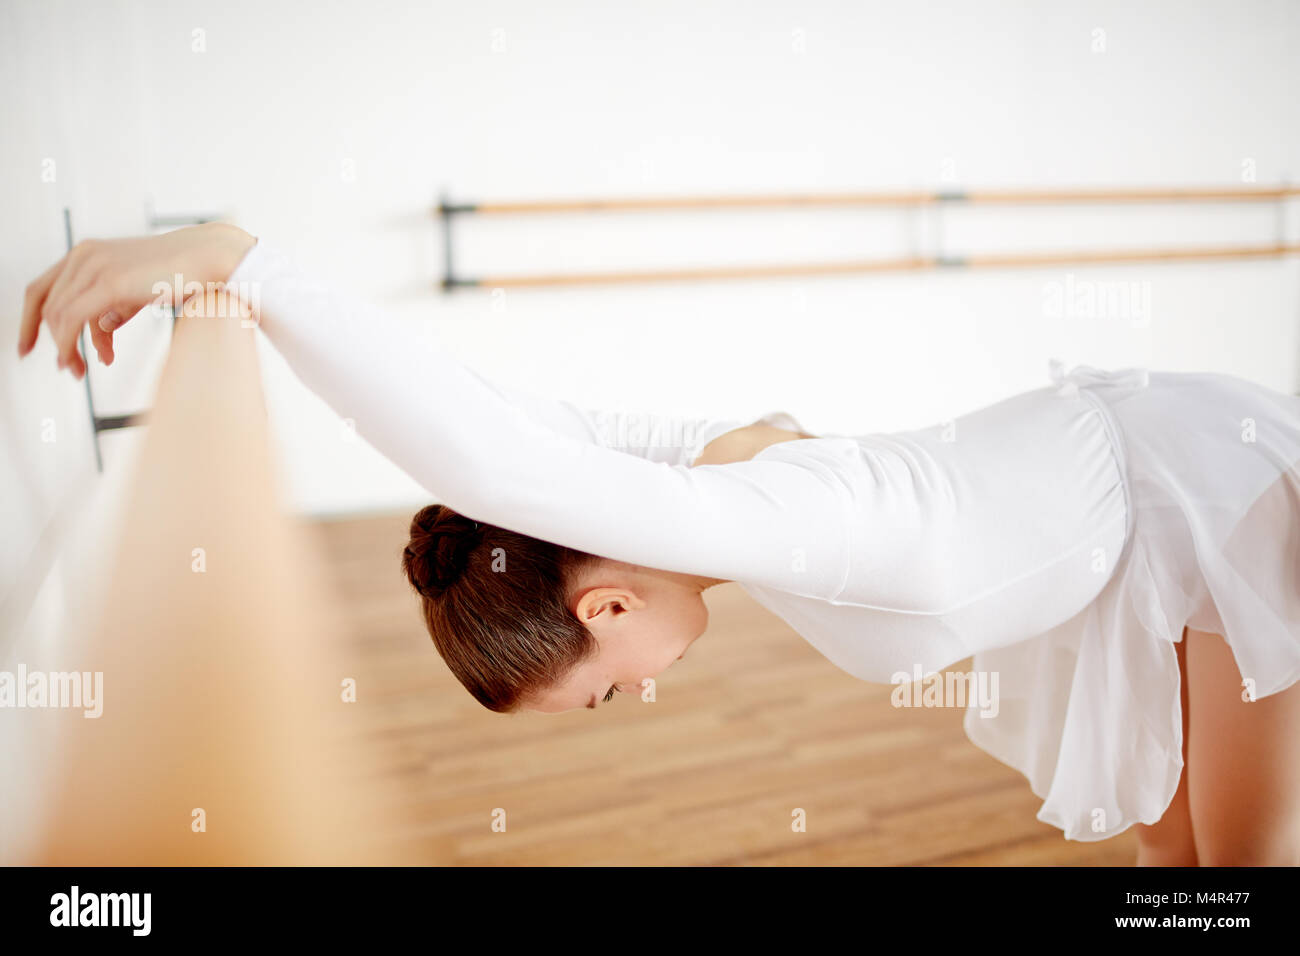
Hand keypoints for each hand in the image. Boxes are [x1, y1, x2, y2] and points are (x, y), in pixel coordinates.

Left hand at [17, 221, 256, 379]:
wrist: (209, 258)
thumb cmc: (182, 274)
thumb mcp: (138, 291)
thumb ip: (116, 307)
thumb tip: (101, 330)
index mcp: (87, 253)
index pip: (42, 289)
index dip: (30, 320)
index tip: (31, 347)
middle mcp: (83, 255)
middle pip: (44, 304)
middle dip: (49, 340)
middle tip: (68, 368)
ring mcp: (93, 266)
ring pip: (57, 315)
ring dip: (66, 348)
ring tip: (82, 370)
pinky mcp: (108, 282)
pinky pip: (73, 319)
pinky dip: (73, 343)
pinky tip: (95, 359)